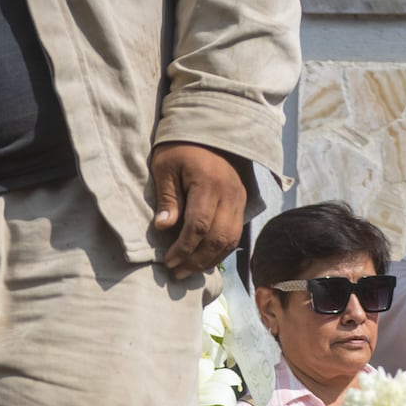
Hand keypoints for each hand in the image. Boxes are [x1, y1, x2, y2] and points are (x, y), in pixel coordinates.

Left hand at [151, 143, 250, 279]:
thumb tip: (164, 227)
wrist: (211, 132)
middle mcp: (229, 195)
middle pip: (217, 238)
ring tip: (189, 270)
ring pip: (229, 240)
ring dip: (209, 260)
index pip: (199, 225)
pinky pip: (235, 235)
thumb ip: (167, 197)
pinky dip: (220, 251)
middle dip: (196, 259)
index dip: (184, 247)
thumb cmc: (181, 147)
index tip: (168, 260)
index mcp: (208, 183)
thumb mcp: (165, 166)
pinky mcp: (241, 204)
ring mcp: (239, 200)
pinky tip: (204, 260)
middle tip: (177, 272)